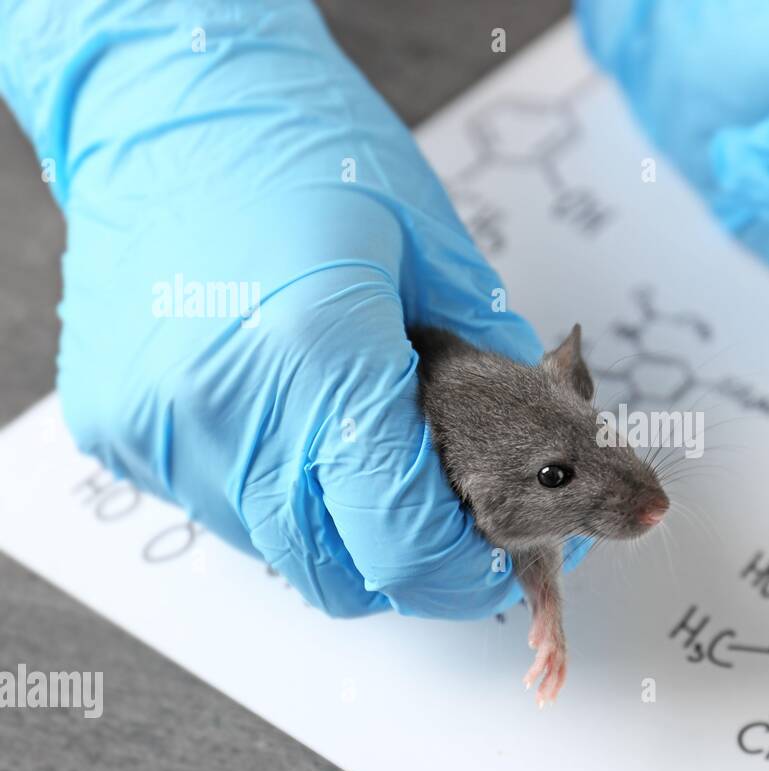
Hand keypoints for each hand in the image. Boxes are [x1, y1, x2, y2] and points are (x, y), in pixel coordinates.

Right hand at [0, 0, 583, 617]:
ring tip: (375, 457)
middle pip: (347, 574)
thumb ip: (497, 366)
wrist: (168, 98)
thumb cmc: (304, 148)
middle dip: (414, 563)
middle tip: (452, 519)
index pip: (408, 545)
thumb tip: (545, 452)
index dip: (469, 570)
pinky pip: (227, 512)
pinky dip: (283, 496)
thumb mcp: (436, 249)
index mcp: (320, 358)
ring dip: (346, 531)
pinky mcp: (122, 433)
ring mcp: (164, 431)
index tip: (500, 556)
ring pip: (285, 552)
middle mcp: (229, 413)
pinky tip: (306, 429)